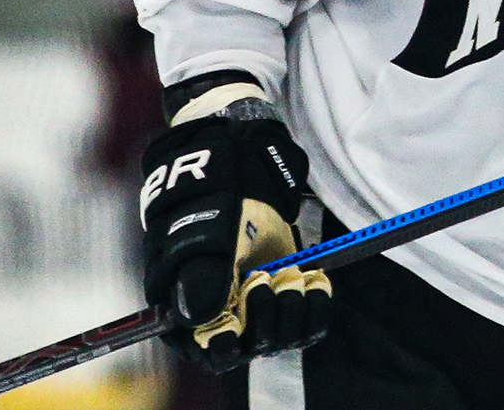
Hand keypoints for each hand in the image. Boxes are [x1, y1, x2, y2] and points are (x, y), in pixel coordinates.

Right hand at [139, 83, 331, 370]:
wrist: (241, 154)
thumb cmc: (211, 187)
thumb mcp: (205, 224)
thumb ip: (200, 270)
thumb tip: (199, 317)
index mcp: (185, 302)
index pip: (205, 349)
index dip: (222, 346)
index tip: (236, 327)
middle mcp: (223, 309)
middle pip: (250, 347)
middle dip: (264, 320)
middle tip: (266, 279)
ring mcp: (255, 300)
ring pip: (281, 336)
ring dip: (293, 312)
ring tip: (293, 276)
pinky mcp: (283, 288)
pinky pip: (306, 319)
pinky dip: (316, 305)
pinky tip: (317, 282)